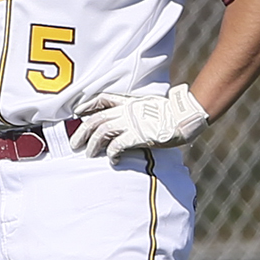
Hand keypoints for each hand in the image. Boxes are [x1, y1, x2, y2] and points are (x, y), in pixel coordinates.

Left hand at [70, 84, 210, 163]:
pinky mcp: (138, 136)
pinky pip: (118, 145)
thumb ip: (136, 110)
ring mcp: (131, 123)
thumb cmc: (171, 113)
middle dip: (82, 131)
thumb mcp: (149, 105)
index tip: (77, 112)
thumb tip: (130, 118)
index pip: (103, 100)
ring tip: (89, 154)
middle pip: (96, 119)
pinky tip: (112, 160)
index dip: (88, 105)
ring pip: (102, 132)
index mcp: (129, 103)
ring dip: (93, 144)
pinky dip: (112, 153)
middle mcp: (126, 111)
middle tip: (74, 144)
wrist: (185, 117)